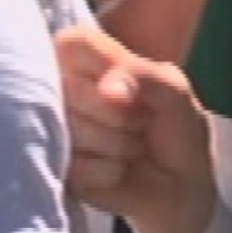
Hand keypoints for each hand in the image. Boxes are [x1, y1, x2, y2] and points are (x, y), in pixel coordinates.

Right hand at [57, 24, 214, 232]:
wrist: (179, 189)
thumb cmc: (175, 127)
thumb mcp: (174, 90)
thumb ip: (143, 76)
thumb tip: (108, 91)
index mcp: (86, 58)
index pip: (71, 44)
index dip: (104, 68)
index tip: (133, 91)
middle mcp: (62, 90)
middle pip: (70, 89)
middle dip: (120, 114)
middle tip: (140, 124)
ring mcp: (53, 130)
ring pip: (71, 131)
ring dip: (118, 145)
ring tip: (131, 148)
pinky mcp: (53, 169)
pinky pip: (75, 167)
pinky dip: (108, 172)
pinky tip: (119, 171)